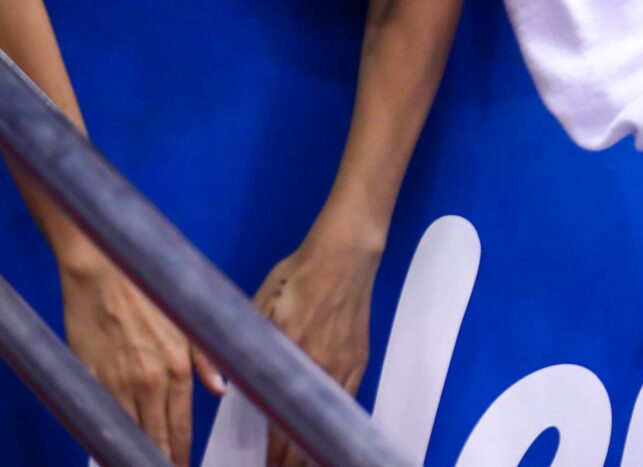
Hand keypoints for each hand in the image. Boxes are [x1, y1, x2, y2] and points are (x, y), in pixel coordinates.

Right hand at [60, 257, 220, 462]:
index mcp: (178, 368)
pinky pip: (101, 417)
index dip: (182, 453)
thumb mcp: (187, 323)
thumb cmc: (149, 295)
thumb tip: (221, 389)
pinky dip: (108, 434)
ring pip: (129, 432)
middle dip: (161, 459)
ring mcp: (118, 382)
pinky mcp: (91, 378)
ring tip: (141, 464)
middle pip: (156, 436)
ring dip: (135, 452)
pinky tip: (112, 447)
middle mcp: (150, 381)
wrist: (106, 273)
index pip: (182, 426)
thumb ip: (206, 359)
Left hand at [251, 229, 381, 464]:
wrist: (345, 254)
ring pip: (333, 421)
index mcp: (296, 357)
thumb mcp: (259, 309)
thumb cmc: (298, 277)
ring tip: (305, 463)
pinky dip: (337, 422)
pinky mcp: (360, 358)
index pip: (284, 421)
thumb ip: (244, 346)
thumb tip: (224, 384)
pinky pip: (348, 402)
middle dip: (296, 460)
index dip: (276, 453)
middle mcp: (325, 368)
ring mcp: (347, 364)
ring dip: (317, 445)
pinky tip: (327, 433)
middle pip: (311, 429)